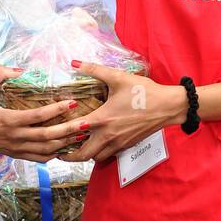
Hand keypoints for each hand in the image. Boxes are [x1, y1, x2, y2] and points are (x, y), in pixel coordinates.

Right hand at [0, 66, 85, 160]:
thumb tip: (19, 70)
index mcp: (8, 120)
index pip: (37, 116)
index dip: (56, 110)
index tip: (72, 103)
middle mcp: (15, 136)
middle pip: (47, 136)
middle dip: (68, 130)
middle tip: (86, 123)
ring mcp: (17, 148)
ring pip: (46, 149)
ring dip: (65, 144)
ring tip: (81, 136)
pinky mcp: (17, 155)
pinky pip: (39, 158)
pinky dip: (54, 155)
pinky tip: (65, 148)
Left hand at [57, 62, 187, 163]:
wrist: (168, 106)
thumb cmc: (144, 92)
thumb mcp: (118, 77)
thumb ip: (94, 70)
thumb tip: (73, 62)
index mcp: (103, 119)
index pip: (75, 132)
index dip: (60, 136)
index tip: (51, 138)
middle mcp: (109, 135)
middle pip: (84, 155)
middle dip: (70, 157)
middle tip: (61, 152)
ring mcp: (119, 143)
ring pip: (97, 158)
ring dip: (86, 155)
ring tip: (77, 148)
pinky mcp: (127, 145)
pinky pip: (109, 155)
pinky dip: (100, 153)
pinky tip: (97, 144)